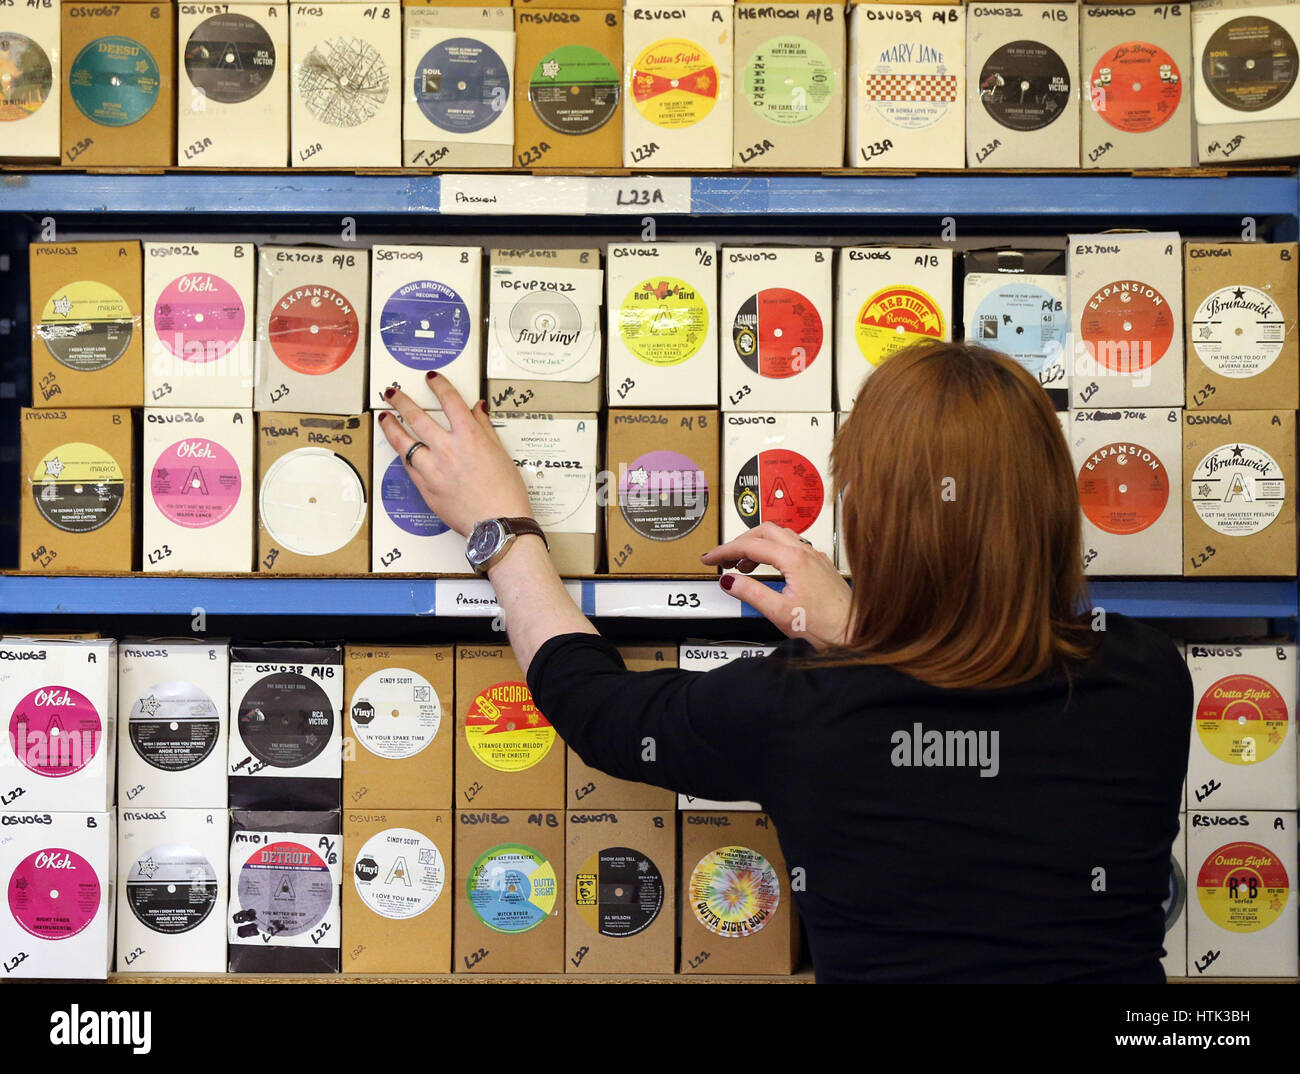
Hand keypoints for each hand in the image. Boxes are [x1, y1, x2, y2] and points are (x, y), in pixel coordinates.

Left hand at [377, 373, 531, 536]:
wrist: (498, 524)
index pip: (449, 400)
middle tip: (393, 393)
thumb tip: (477, 409)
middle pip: (416, 416)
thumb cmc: (505, 493)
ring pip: (403, 443)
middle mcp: (447, 450)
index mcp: (469, 437)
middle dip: (402, 401)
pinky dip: (404, 455)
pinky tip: (400, 450)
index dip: (439, 385)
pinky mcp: (426, 488)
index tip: (432, 379)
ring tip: (385, 418)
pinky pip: (409, 466)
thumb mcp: (500, 453)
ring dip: (391, 427)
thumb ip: (484, 428)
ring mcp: (433, 469)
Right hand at [701, 523, 852, 650]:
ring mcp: (816, 558)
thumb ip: (750, 593)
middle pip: (765, 532)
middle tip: (723, 558)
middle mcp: (807, 553)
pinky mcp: (821, 568)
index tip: (709, 558)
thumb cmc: (827, 627)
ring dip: (757, 546)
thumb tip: (729, 581)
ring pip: (780, 537)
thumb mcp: (780, 612)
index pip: (750, 546)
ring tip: (742, 565)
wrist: (856, 635)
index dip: (725, 550)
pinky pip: (792, 548)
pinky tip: (769, 570)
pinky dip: (773, 553)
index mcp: (795, 559)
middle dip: (740, 542)